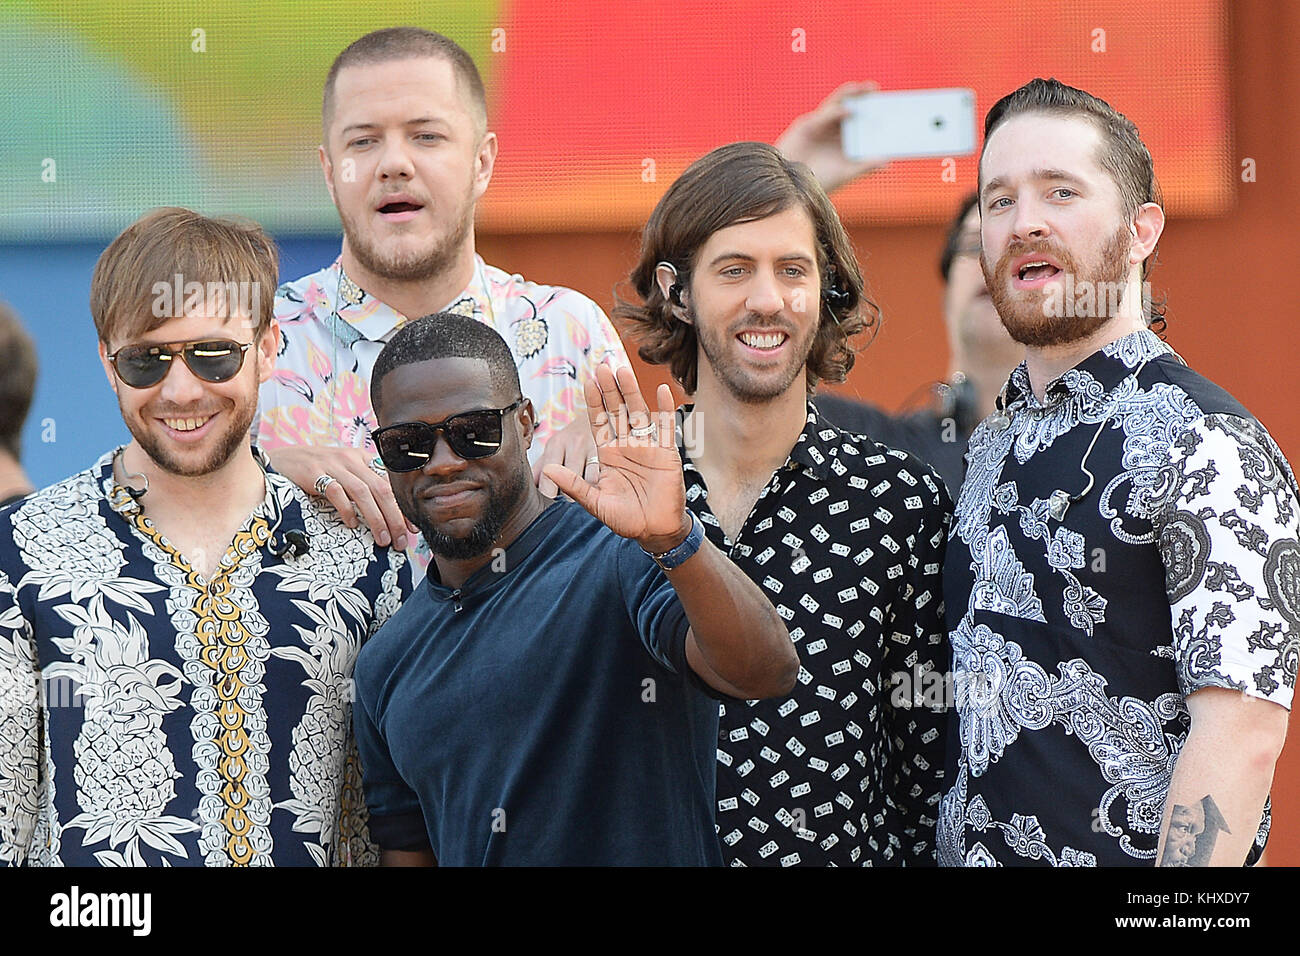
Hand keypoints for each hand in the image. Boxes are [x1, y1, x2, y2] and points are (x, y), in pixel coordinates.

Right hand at [265, 444, 414, 549]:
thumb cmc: (318, 470)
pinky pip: (335, 492)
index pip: (390, 484)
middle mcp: (350, 460)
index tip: (414, 528)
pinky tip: (353, 525)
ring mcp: (332, 465)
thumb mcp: (345, 471)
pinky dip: (347, 509)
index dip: (404, 507)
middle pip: (381, 489)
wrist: (281, 459)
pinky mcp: (313, 473)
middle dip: (395, 517)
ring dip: (376, 518)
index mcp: (362, 458)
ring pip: (363, 492)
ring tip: (383, 539)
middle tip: (401, 540)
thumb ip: (364, 485)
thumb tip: (389, 514)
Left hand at [541, 365, 689, 549]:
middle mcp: (627, 445)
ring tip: (624, 370)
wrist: (655, 530)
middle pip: (617, 411)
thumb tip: (549, 472)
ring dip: (632, 392)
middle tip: (603, 367)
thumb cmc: (625, 518)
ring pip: (638, 413)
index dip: (594, 403)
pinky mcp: (666, 452)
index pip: (599, 422)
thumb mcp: (596, 502)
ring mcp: (647, 446)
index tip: (587, 383)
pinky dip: (665, 408)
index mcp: (608, 455)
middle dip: (610, 390)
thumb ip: (574, 485)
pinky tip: (662, 390)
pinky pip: (666, 426)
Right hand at [775, 81, 887, 192]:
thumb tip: (887, 163)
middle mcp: (833, 131)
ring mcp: (820, 126)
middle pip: (849, 109)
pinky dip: (835, 112)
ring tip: (863, 87)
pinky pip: (823, 116)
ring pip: (836, 106)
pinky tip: (848, 110)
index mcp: (844, 141)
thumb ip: (865, 167)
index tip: (887, 105)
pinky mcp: (806, 125)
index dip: (871, 113)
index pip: (860, 122)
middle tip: (875, 88)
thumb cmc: (817, 182)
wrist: (790, 186)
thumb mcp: (845, 174)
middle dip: (861, 98)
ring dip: (848, 95)